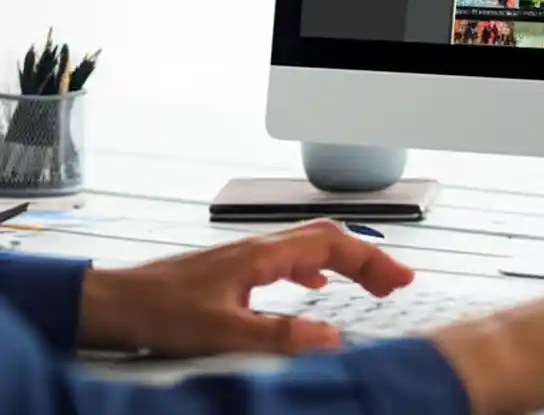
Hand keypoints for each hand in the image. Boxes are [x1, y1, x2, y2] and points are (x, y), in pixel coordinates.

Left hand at [78, 219, 414, 356]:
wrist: (111, 304)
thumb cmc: (156, 311)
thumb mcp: (223, 332)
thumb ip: (279, 334)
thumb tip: (330, 336)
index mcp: (262, 255)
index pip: (333, 244)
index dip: (373, 260)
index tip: (401, 281)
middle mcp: (258, 248)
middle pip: (328, 238)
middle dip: (368, 257)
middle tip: (395, 284)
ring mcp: (246, 257)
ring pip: (311, 246)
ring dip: (346, 261)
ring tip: (370, 284)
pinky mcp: (235, 270)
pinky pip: (290, 259)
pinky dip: (316, 268)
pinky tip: (315, 286)